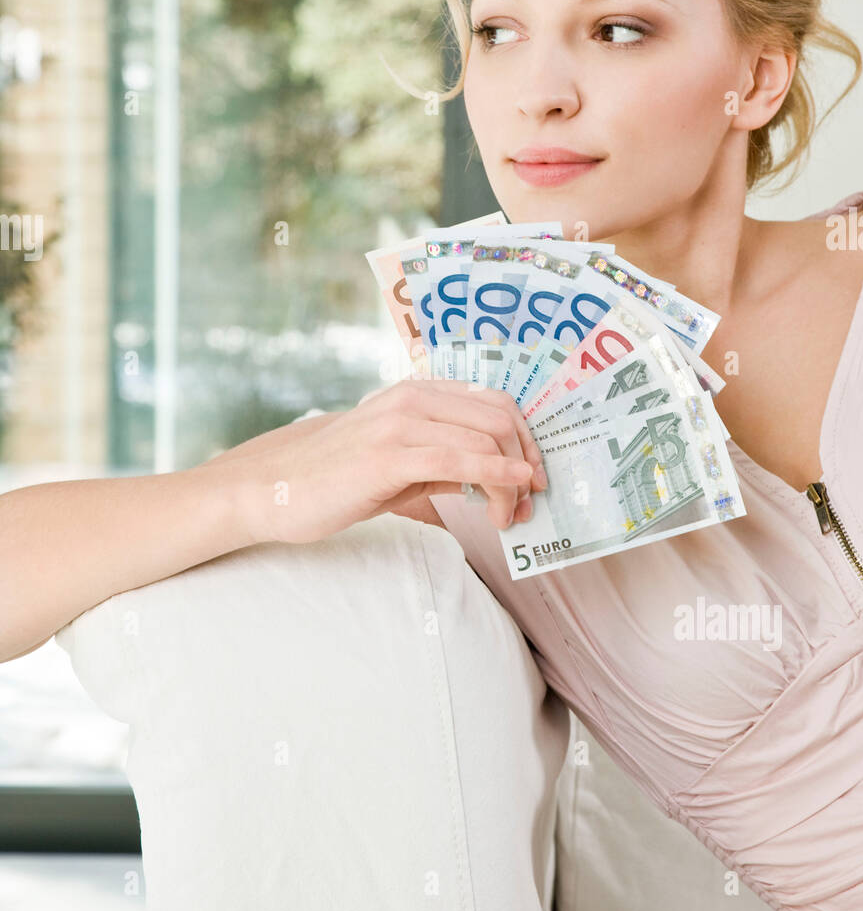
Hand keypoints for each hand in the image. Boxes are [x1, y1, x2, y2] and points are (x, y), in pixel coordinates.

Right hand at [235, 379, 546, 545]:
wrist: (278, 488)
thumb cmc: (339, 478)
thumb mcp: (402, 464)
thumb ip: (448, 465)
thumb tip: (499, 484)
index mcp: (419, 392)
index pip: (495, 402)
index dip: (526, 438)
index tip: (535, 476)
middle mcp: (413, 397)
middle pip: (499, 418)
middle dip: (525, 462)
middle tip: (528, 503)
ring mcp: (400, 423)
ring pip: (485, 440)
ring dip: (509, 484)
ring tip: (507, 517)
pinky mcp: (388, 455)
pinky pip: (457, 462)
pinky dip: (493, 478)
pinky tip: (504, 500)